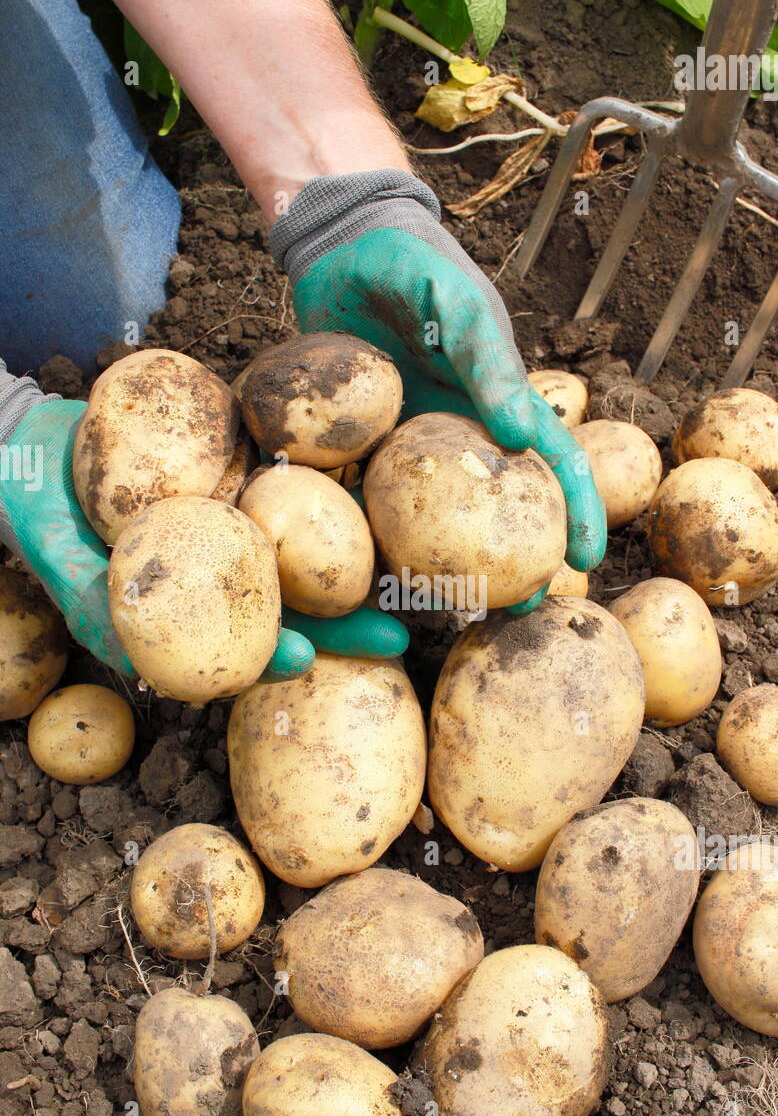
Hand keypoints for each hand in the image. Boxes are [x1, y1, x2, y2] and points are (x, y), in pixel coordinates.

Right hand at [0, 395, 407, 680]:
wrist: (28, 442)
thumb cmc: (37, 515)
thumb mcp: (63, 568)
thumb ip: (104, 615)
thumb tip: (150, 674)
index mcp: (195, 597)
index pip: (247, 635)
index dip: (282, 650)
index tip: (311, 658)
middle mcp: (225, 557)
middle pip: (294, 593)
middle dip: (345, 616)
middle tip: (395, 629)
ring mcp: (236, 504)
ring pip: (304, 531)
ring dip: (353, 545)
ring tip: (403, 556)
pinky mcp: (238, 450)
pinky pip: (287, 459)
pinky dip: (327, 466)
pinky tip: (367, 467)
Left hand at [271, 169, 607, 582]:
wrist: (339, 248)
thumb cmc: (413, 266)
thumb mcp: (457, 308)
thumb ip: (488, 363)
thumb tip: (523, 434)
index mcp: (498, 408)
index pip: (552, 466)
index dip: (577, 512)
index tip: (587, 562)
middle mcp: (458, 439)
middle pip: (495, 514)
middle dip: (513, 565)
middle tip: (517, 614)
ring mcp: (406, 451)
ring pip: (430, 523)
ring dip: (440, 571)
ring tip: (443, 616)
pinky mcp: (356, 452)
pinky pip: (363, 503)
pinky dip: (367, 540)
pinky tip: (365, 582)